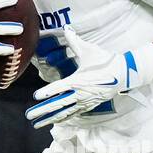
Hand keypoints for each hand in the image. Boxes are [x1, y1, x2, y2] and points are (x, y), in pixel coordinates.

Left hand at [26, 27, 152, 128]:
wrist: (124, 74)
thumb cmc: (106, 61)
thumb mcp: (89, 50)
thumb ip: (75, 41)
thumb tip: (67, 28)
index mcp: (77, 80)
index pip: (59, 88)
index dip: (47, 92)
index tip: (36, 96)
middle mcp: (79, 94)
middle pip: (57, 105)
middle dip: (42, 111)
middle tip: (29, 116)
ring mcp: (84, 101)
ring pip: (64, 113)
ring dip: (49, 118)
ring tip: (36, 123)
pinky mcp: (89, 105)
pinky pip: (73, 114)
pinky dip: (63, 118)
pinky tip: (55, 122)